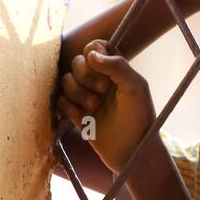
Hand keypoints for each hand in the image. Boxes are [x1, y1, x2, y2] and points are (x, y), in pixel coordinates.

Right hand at [54, 40, 156, 173]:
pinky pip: (60, 101)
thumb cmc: (139, 118)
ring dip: (79, 94)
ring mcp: (85, 96)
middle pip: (76, 62)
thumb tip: (91, 54)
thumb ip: (117, 66)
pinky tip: (84, 119)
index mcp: (115, 69)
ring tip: (94, 109)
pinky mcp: (75, 114)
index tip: (100, 64)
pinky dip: (70, 109)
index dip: (93, 52)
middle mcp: (99, 79)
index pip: (95, 47)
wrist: (130, 152)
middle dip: (87, 77)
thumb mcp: (136, 88)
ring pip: (66, 81)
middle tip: (103, 92)